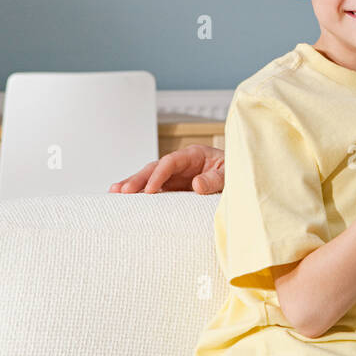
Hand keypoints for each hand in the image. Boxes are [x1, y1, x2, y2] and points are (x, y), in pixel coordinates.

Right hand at [108, 144, 225, 193]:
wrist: (241, 179)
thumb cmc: (236, 173)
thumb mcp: (230, 174)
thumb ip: (215, 179)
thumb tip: (197, 184)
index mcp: (194, 155)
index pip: (170, 162)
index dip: (159, 175)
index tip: (150, 191)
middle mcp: (181, 164)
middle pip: (154, 167)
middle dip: (138, 178)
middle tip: (122, 191)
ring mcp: (175, 176)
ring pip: (150, 177)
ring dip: (133, 184)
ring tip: (114, 193)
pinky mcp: (174, 188)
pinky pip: (154, 190)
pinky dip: (140, 194)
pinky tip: (124, 200)